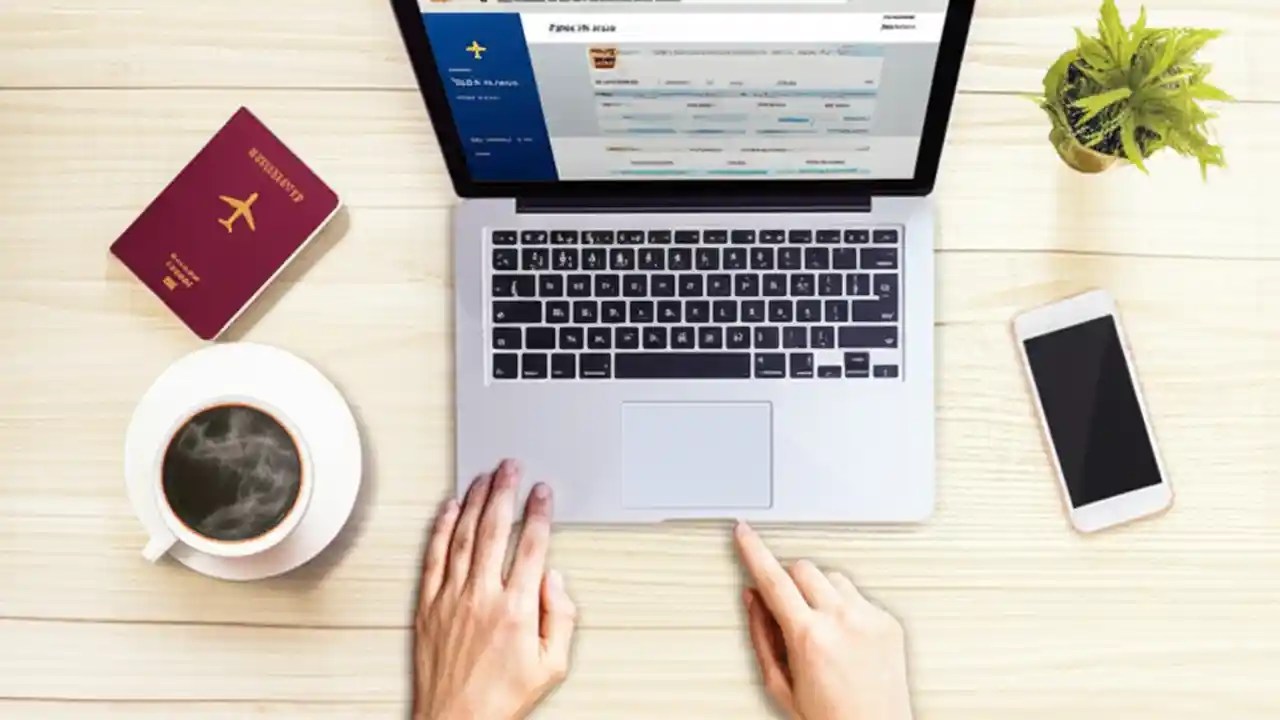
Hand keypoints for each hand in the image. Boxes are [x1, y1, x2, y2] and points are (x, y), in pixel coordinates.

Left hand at [413, 460, 576, 719]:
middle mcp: (482, 596)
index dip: (539, 513)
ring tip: (483, 478)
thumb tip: (555, 580)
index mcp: (517, 609)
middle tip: (510, 469)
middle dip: (504, 492)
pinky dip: (440, 528)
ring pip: (462, 535)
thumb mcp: (552, 666)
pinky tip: (448, 509)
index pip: (531, 546)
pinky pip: (434, 556)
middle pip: (494, 529)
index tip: (542, 493)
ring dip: (474, 501)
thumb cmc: (500, 698)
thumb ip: (561, 618)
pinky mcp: (428, 605)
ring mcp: (452, 598)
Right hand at [734, 522, 912, 719]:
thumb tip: (753, 599)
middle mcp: (843, 621)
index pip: (773, 579)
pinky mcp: (889, 622)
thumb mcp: (780, 686)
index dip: (754, 550)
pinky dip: (845, 607)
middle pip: (803, 568)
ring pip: (833, 576)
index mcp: (810, 637)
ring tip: (818, 625)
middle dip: (787, 578)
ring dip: (818, 590)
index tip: (744, 532)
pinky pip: (859, 596)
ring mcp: (870, 619)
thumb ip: (761, 636)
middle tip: (783, 602)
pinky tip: (843, 636)